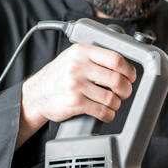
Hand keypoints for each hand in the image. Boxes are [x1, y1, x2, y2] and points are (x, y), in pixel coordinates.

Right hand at [21, 42, 136, 128]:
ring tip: (112, 103)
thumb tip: (123, 64)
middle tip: (124, 93)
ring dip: (116, 104)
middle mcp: (78, 66)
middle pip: (117, 79)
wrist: (36, 94)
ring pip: (111, 98)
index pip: (115, 58)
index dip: (129, 70)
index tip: (131, 76)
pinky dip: (108, 115)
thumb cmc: (58, 76)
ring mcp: (76, 85)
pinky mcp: (75, 102)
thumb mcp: (73, 57)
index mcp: (81, 51)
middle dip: (126, 89)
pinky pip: (101, 111)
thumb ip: (94, 57)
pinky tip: (106, 113)